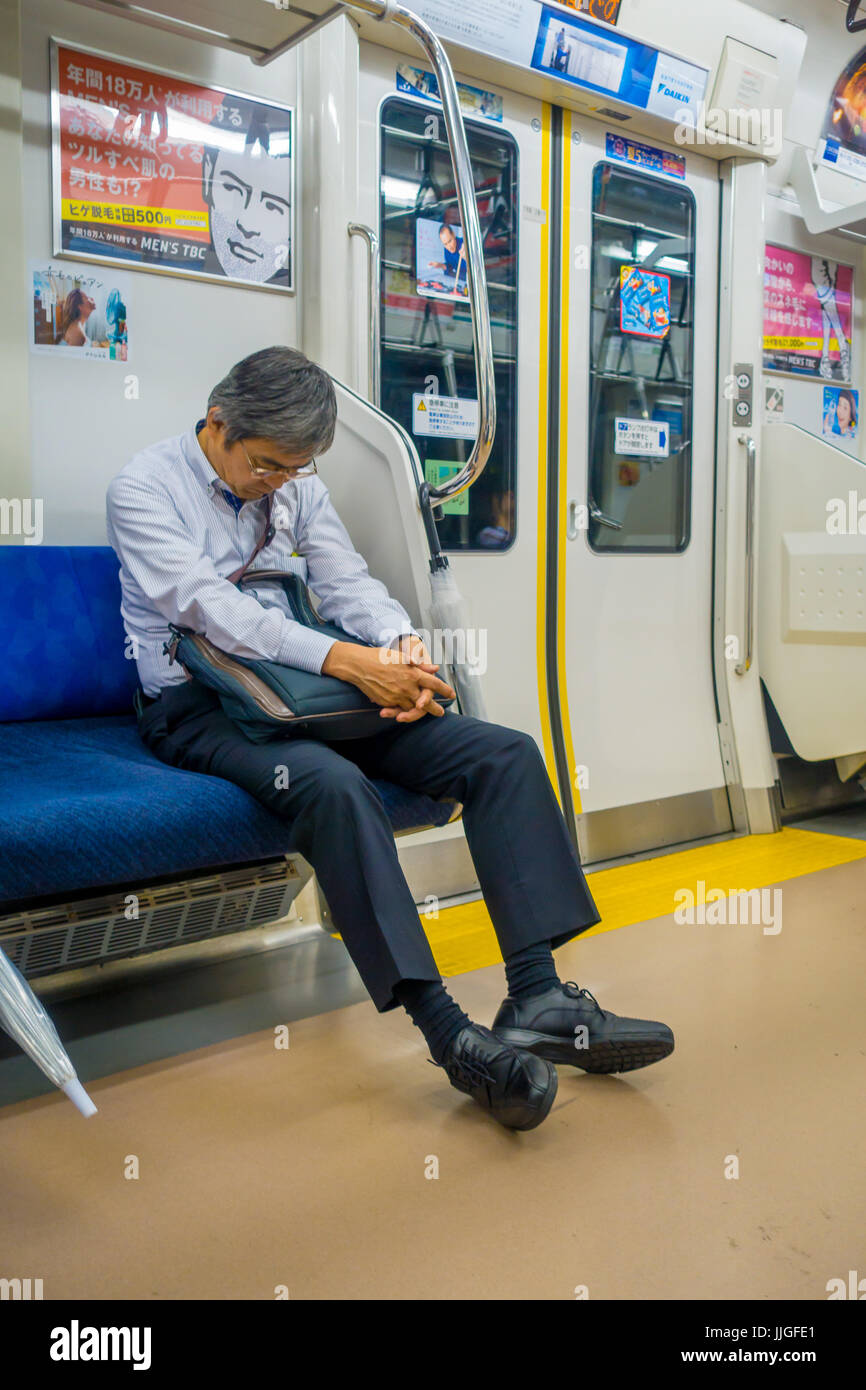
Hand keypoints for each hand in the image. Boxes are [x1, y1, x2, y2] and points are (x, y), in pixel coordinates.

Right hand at [322, 640, 454, 722]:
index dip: (444, 690)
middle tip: (440, 713)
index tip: (452, 694)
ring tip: (423, 712)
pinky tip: (405, 711)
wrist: (358, 665)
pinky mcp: (386, 702)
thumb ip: (419, 665)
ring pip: (412, 709)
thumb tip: (435, 669)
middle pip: (426, 702)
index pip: (434, 684)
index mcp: (413, 674)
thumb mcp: (401, 656)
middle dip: (434, 709)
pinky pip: (398, 710)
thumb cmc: (380, 657)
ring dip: (418, 712)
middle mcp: (406, 687)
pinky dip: (403, 711)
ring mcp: (396, 696)